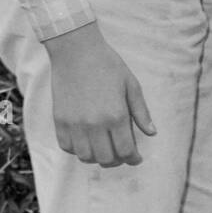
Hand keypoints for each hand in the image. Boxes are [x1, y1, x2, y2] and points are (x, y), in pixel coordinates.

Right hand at [44, 21, 155, 166]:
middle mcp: (94, 124)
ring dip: (96, 157)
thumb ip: (141, 112)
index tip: (136, 158)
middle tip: (122, 154)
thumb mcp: (131, 85)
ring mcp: (74, 124)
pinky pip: (67, 147)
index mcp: (116, 115)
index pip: (125, 151)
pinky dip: (77, 149)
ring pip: (85, 157)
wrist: (76, 51)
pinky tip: (86, 140)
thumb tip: (152, 133)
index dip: (133, 158)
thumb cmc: (108, 65)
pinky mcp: (60, 121)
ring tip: (104, 148)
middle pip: (106, 158)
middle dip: (117, 160)